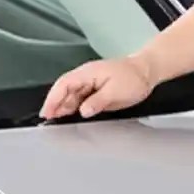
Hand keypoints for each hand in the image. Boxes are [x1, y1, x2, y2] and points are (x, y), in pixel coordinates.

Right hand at [39, 56, 154, 120]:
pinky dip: (73, 108)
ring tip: (57, 121)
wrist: (147, 72)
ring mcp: (90, 84)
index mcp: (88, 73)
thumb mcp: (116, 91)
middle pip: (64, 91)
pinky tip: (71, 116)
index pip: (64, 84)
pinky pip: (79, 99)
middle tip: (48, 121)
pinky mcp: (95, 91)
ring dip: (62, 108)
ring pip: (70, 96)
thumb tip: (82, 111)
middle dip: (54, 105)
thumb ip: (97, 101)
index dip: (52, 99)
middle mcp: (86, 77)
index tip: (46, 112)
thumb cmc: (134, 77)